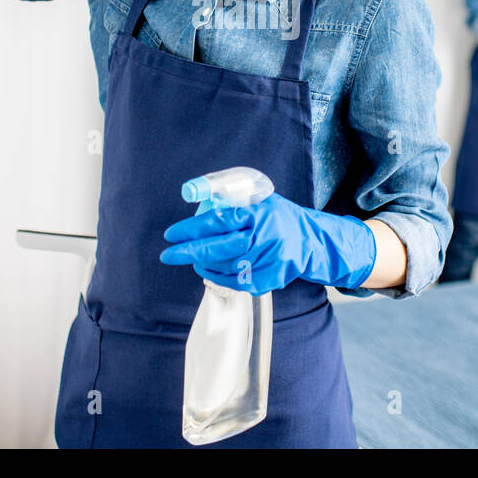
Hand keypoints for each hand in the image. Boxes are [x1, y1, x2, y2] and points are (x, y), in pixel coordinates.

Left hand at [159, 192, 377, 294]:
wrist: (310, 239)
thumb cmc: (276, 215)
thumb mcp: (257, 197)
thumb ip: (229, 197)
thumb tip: (194, 195)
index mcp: (258, 213)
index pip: (219, 221)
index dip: (192, 229)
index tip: (172, 234)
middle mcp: (264, 237)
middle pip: (219, 248)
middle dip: (189, 252)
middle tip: (167, 254)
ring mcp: (269, 260)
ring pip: (225, 267)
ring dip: (203, 264)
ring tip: (191, 258)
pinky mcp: (270, 278)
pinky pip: (236, 282)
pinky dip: (218, 277)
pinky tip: (209, 269)